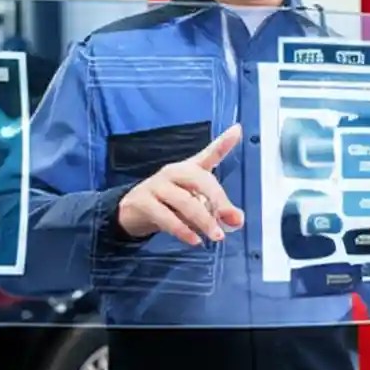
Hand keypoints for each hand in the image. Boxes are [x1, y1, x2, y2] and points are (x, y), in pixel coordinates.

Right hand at [115, 124, 245, 245]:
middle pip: (199, 179)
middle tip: (231, 219)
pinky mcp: (143, 203)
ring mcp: (156, 186)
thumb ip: (219, 209)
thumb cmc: (169, 202)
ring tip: (216, 236)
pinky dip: (182, 230)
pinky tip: (194, 240)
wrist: (132, 211)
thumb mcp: (195, 203)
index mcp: (189, 168)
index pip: (209, 154)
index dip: (224, 143)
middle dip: (218, 199)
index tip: (238, 130)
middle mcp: (173, 172)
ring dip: (203, 220)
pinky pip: (165, 216)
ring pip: (184, 201)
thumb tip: (237, 220)